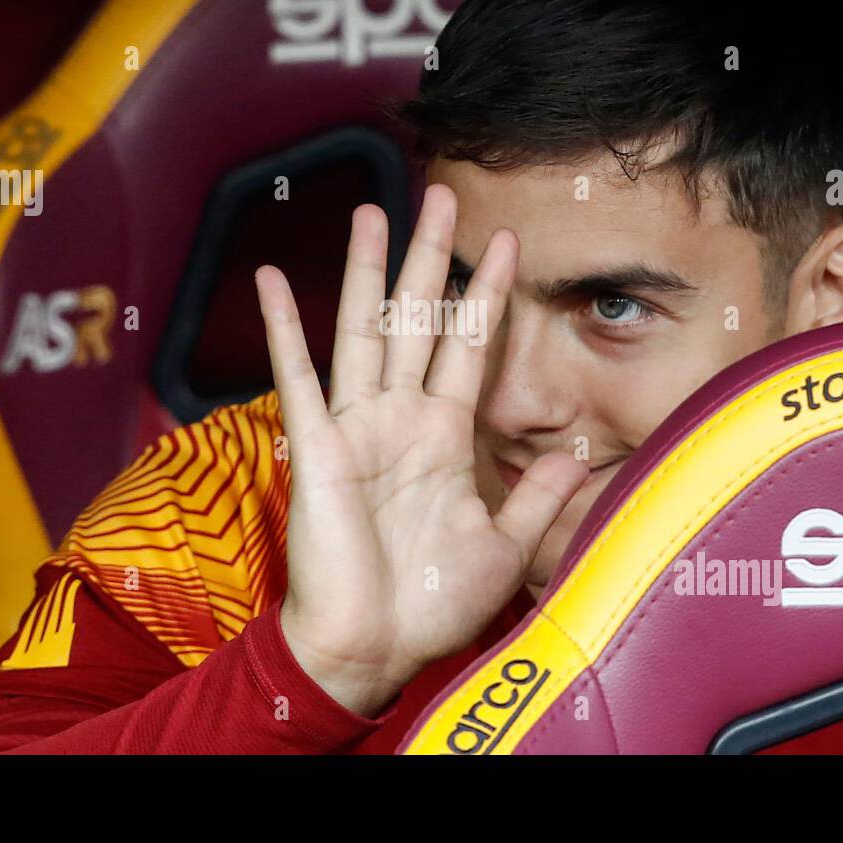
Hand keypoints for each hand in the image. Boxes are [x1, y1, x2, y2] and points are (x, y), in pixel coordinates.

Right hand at [254, 184, 587, 716]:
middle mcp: (401, 417)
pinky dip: (283, 328)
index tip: (507, 242)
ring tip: (373, 211)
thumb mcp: (502, 548)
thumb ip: (534, 500)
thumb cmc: (431, 603)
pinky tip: (271, 279)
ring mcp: (356, 426)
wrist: (374, 647)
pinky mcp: (315, 445)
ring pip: (364, 329)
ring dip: (367, 271)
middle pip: (418, 318)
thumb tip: (571, 457)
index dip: (488, 294)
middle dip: (429, 257)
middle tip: (438, 196)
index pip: (470, 347)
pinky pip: (298, 377)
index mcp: (445, 436)